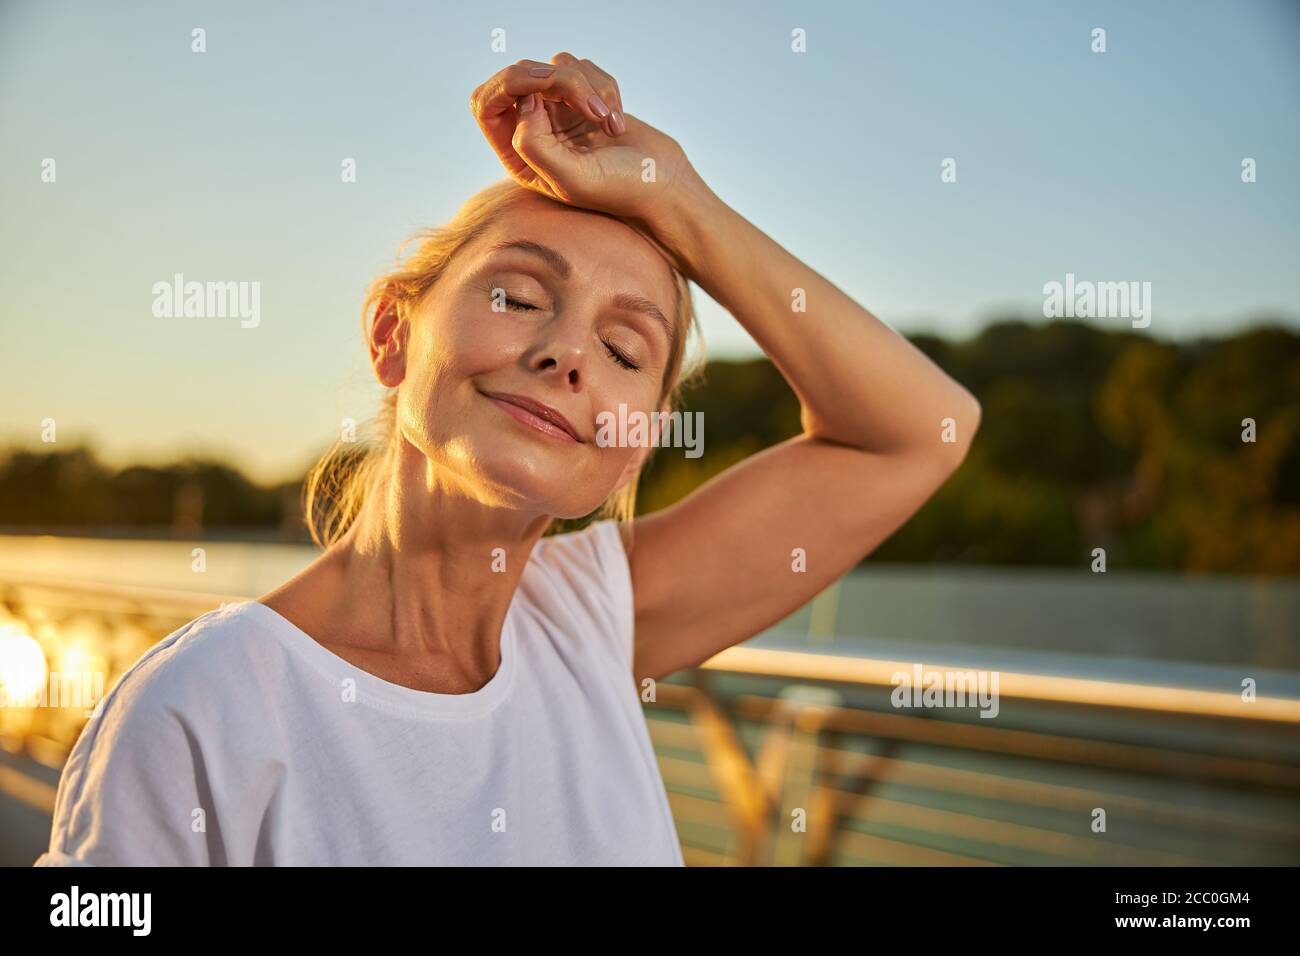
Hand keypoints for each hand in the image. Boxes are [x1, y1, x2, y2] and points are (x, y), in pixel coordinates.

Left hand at [470, 52, 699, 226]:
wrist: (662, 183)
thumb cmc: (617, 189)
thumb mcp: (569, 178)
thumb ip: (533, 144)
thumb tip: (523, 101)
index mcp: (517, 156)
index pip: (486, 103)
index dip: (510, 85)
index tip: (545, 93)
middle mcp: (532, 131)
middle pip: (521, 76)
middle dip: (557, 81)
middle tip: (592, 106)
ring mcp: (558, 112)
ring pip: (556, 67)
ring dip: (588, 88)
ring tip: (609, 123)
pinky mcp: (583, 99)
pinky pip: (582, 68)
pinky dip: (605, 88)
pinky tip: (617, 122)